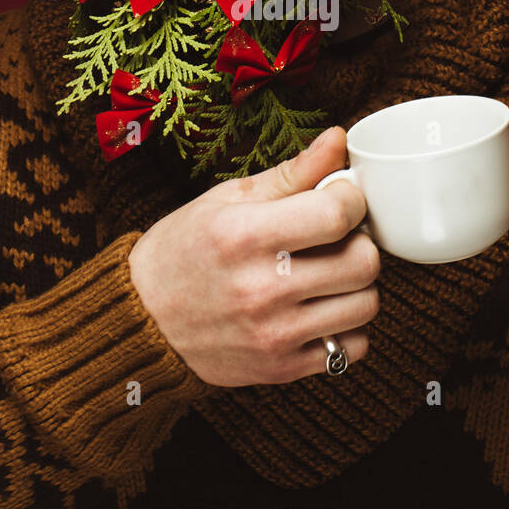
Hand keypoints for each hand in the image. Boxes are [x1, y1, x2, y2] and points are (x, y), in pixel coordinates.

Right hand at [129, 127, 379, 385]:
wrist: (142, 320)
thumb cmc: (184, 250)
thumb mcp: (228, 199)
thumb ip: (292, 172)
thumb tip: (338, 139)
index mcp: (244, 235)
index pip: (338, 214)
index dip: (350, 199)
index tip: (338, 199)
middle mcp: (261, 288)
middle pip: (363, 262)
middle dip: (358, 241)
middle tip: (336, 238)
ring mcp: (273, 334)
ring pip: (366, 305)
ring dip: (356, 285)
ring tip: (328, 274)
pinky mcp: (282, 369)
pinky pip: (353, 348)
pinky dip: (346, 328)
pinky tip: (320, 309)